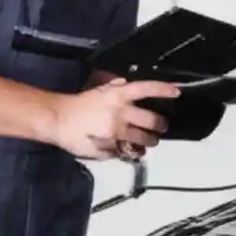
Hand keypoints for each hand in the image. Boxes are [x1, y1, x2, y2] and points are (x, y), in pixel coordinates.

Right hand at [46, 77, 174, 159]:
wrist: (58, 119)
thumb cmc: (79, 103)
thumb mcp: (99, 89)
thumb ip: (117, 88)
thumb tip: (129, 84)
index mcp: (118, 95)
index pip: (147, 89)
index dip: (164, 89)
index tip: (177, 91)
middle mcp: (121, 113)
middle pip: (152, 120)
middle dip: (161, 125)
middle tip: (162, 127)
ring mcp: (117, 133)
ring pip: (143, 140)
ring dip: (150, 141)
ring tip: (150, 141)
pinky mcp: (110, 148)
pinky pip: (127, 152)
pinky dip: (130, 151)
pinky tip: (130, 149)